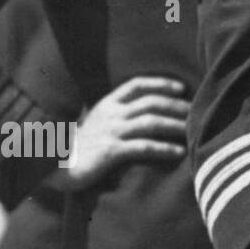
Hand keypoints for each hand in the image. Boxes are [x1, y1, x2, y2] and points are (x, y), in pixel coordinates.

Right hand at [61, 76, 188, 189]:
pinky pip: (143, 146)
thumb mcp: (98, 121)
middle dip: (175, 105)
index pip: (137, 85)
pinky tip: (178, 152)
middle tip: (194, 111)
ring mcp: (111, 132)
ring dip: (175, 125)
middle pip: (150, 103)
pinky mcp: (111, 151)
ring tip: (192, 130)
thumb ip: (118, 112)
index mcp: (107, 103)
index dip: (161, 83)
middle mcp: (111, 114)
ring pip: (151, 122)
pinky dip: (164, 148)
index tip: (181, 88)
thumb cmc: (81, 144)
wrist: (55, 165)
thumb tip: (147, 110)